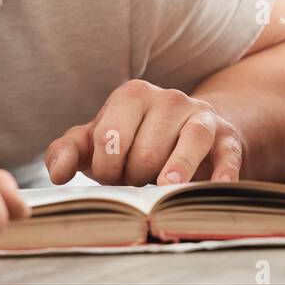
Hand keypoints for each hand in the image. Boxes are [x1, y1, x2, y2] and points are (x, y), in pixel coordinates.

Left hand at [45, 79, 245, 186]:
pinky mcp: (225, 136)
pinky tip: (216, 186)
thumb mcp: (97, 143)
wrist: (187, 135)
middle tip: (138, 182)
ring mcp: (200, 114)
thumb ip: (69, 151)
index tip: (111, 177)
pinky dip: (223, 171)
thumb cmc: (134, 141)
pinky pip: (226, 152)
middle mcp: (167, 98)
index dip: (106, 169)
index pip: (110, 138)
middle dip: (137, 177)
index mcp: (131, 95)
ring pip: (188, 142)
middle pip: (147, 149)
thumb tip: (58, 173)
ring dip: (175, 172)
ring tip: (166, 189)